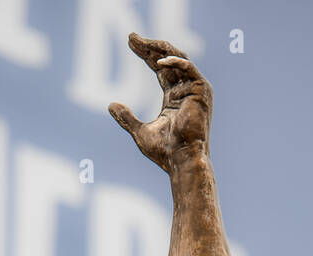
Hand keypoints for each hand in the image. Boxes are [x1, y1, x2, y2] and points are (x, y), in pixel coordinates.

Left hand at [108, 33, 210, 173]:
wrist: (182, 161)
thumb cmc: (165, 152)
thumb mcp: (139, 131)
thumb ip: (126, 118)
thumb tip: (111, 105)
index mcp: (173, 96)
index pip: (160, 68)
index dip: (146, 54)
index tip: (130, 42)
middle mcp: (186, 89)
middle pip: (167, 58)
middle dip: (149, 46)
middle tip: (130, 36)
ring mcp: (195, 88)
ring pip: (178, 57)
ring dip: (158, 48)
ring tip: (140, 42)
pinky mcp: (201, 91)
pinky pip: (188, 68)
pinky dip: (174, 62)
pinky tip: (158, 61)